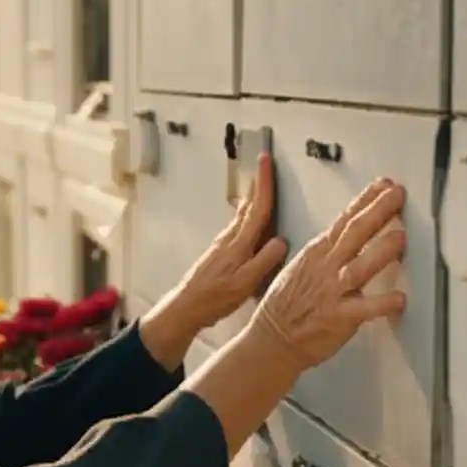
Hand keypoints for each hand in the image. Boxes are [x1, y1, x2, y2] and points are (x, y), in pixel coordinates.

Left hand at [165, 153, 287, 330]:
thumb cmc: (215, 298)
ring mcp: (221, 244)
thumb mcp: (245, 283)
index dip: (265, 184)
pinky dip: (245, 214)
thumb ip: (264, 260)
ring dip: (251, 197)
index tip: (266, 160)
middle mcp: (229, 238)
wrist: (185, 306)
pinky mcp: (217, 252)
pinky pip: (236, 225)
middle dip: (257, 183)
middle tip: (263, 162)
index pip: (258, 209)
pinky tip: (245, 217)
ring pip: (241, 214)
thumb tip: (281, 240)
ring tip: (258, 184)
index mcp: (239, 244)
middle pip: (248, 206)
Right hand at [252, 178, 407, 369]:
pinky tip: (400, 298)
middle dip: (378, 211)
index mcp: (317, 252)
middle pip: (355, 233)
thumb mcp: (301, 267)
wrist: (272, 338)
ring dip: (381, 250)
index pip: (345, 219)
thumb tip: (349, 233)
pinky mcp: (339, 317)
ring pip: (360, 266)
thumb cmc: (286, 305)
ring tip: (400, 237)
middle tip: (398, 195)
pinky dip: (382, 304)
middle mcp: (325, 267)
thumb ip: (327, 251)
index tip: (384, 185)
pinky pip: (364, 309)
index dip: (366, 200)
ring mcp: (332, 292)